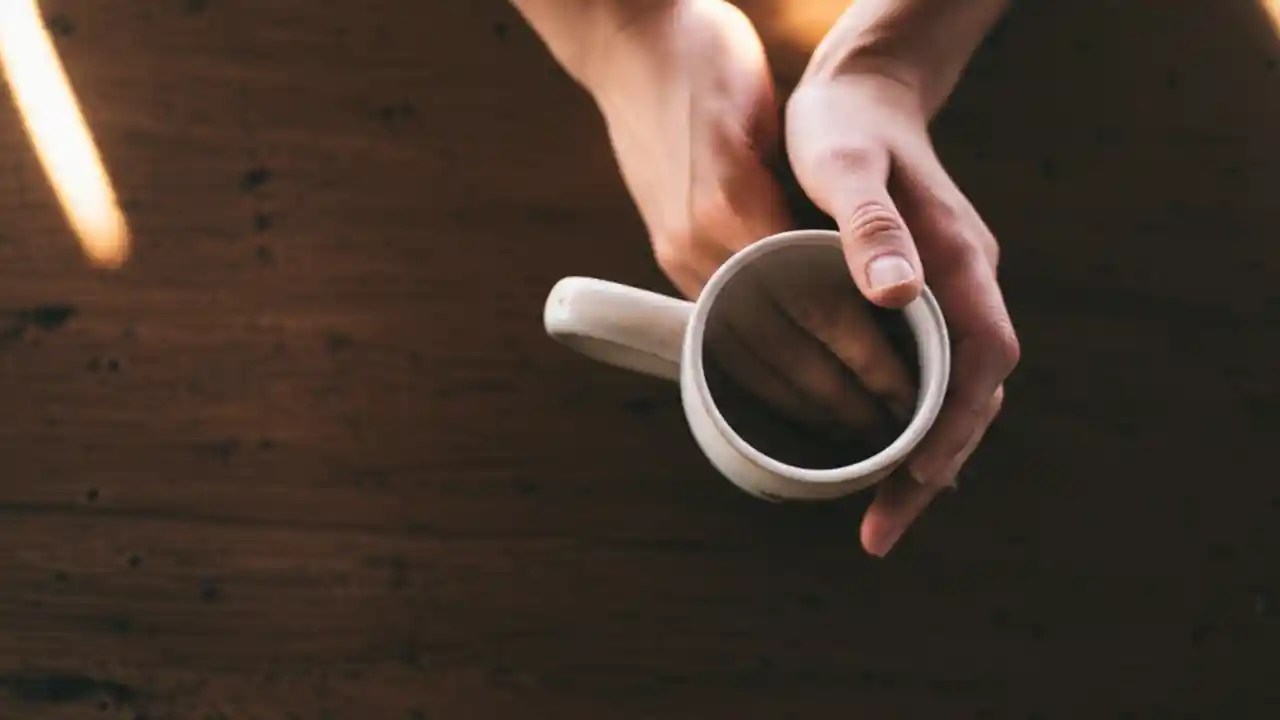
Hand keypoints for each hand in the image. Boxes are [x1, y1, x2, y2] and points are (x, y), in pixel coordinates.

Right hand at [587, 0, 914, 442]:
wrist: (627, 44)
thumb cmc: (701, 62)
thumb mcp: (753, 111)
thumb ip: (786, 192)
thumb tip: (849, 270)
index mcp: (727, 212)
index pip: (807, 305)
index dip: (859, 352)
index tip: (902, 388)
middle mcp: (696, 250)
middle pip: (773, 345)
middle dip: (834, 393)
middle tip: (887, 430)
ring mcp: (679, 256)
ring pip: (743, 347)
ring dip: (797, 395)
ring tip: (846, 427)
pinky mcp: (673, 254)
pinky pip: (721, 328)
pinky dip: (760, 367)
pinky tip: (790, 386)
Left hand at [786, 60, 1019, 555]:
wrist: (861, 96)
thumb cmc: (845, 127)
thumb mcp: (843, 163)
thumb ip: (869, 223)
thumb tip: (896, 292)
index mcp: (959, 259)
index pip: (981, 357)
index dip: (957, 422)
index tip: (918, 476)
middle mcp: (964, 284)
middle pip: (972, 395)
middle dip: (932, 469)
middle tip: (878, 534)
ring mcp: (946, 295)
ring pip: (953, 394)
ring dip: (921, 459)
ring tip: (877, 519)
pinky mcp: (920, 300)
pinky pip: (929, 376)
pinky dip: (910, 425)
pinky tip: (878, 461)